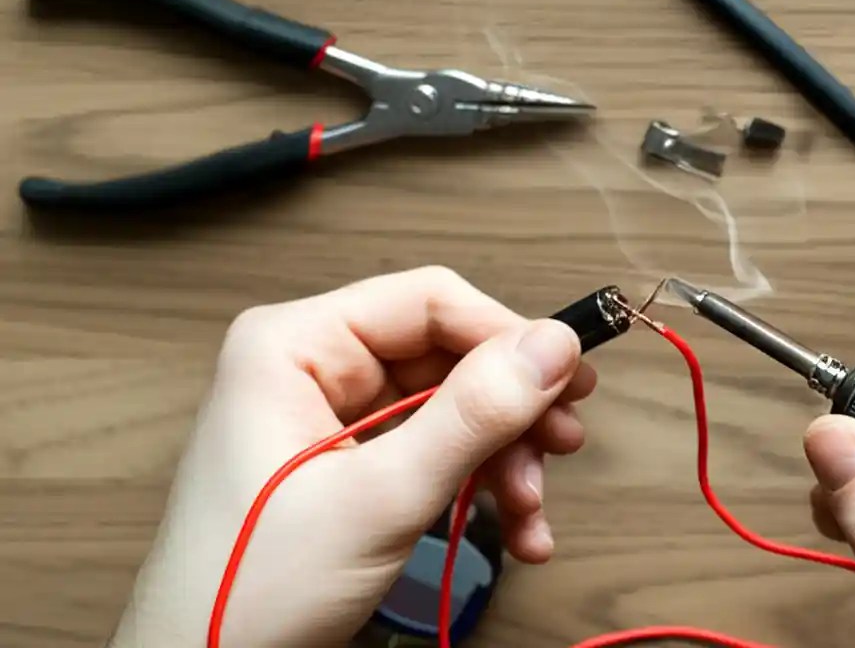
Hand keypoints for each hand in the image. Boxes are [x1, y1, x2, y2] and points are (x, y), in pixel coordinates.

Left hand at [109, 267, 595, 646]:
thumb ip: (471, 416)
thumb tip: (551, 346)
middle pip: (447, 358)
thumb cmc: (249, 590)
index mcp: (293, 345)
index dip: (505, 335)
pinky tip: (518, 530)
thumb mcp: (379, 498)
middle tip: (562, 445)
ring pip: (451, 410)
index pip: (427, 302)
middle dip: (510, 414)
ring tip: (533, 511)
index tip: (568, 379)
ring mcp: (330, 420)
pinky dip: (479, 488)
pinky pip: (433, 453)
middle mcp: (311, 369)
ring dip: (504, 460)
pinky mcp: (347, 467)